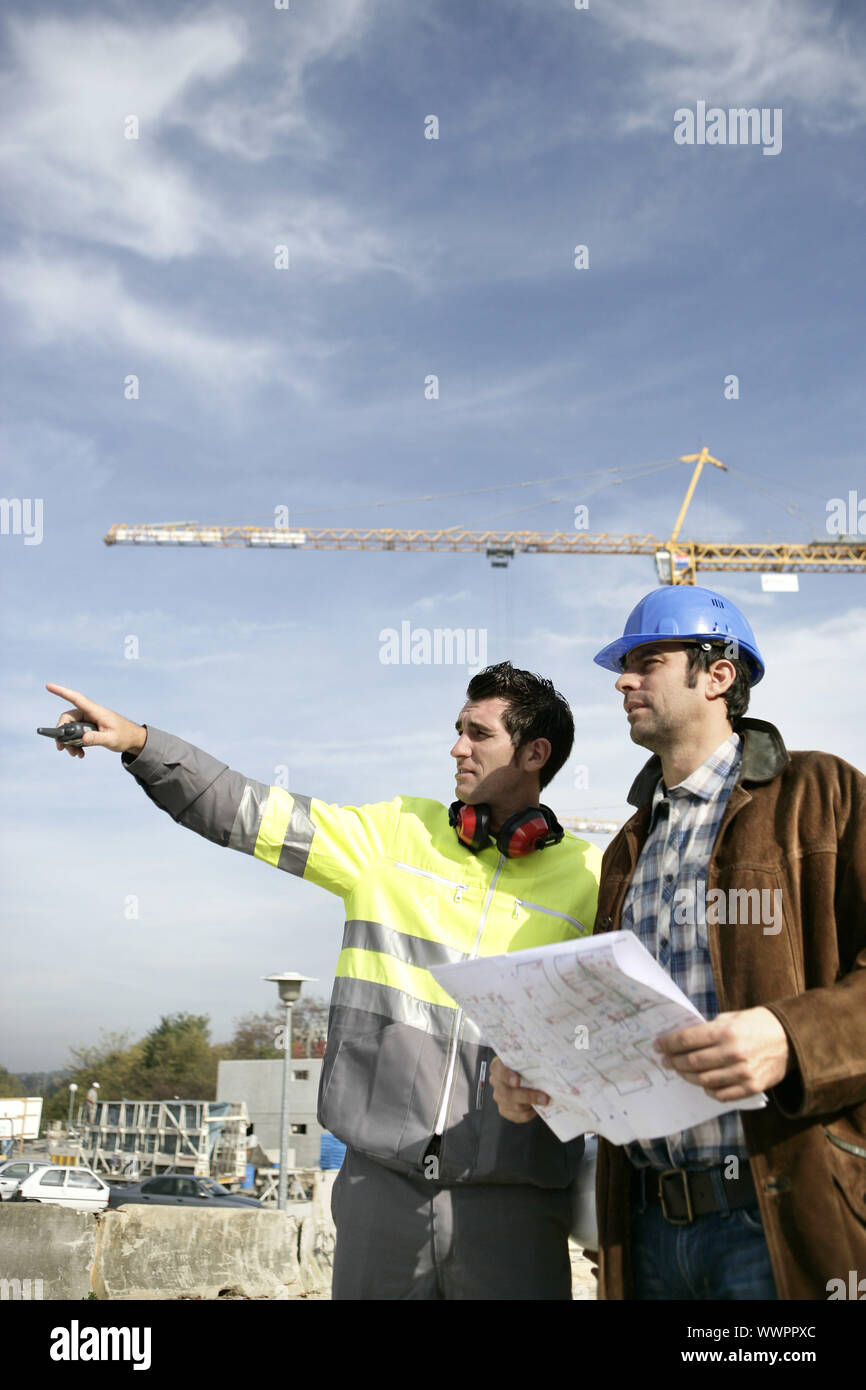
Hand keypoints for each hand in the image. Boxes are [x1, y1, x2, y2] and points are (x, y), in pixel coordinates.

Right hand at [44, 683, 147, 758]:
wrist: (133, 740)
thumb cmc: (125, 736)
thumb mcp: (111, 740)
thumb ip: (97, 739)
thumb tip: (83, 739)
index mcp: (95, 711)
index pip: (76, 698)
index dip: (62, 691)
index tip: (48, 686)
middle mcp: (90, 714)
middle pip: (68, 718)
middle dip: (62, 733)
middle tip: (61, 748)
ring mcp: (89, 721)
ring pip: (70, 728)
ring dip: (69, 742)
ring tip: (74, 754)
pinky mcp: (89, 728)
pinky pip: (76, 734)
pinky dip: (75, 744)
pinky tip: (79, 754)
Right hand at [489, 1056, 548, 1123]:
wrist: (523, 1076)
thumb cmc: (525, 1066)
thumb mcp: (526, 1059)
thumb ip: (531, 1060)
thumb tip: (546, 1062)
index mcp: (498, 1067)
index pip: (498, 1070)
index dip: (507, 1076)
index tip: (518, 1081)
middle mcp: (496, 1083)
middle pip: (507, 1093)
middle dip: (528, 1096)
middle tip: (544, 1097)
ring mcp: (499, 1098)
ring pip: (514, 1106)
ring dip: (532, 1104)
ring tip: (545, 1100)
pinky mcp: (505, 1110)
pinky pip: (518, 1116)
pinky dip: (529, 1113)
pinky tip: (537, 1107)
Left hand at [653, 1007, 791, 1100]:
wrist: (792, 1039)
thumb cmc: (758, 1024)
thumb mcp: (733, 1017)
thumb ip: (710, 1029)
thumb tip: (685, 1039)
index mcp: (727, 1031)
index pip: (688, 1039)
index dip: (669, 1043)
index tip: (658, 1046)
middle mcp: (733, 1053)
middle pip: (692, 1062)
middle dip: (674, 1061)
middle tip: (665, 1060)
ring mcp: (743, 1073)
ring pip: (704, 1080)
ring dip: (687, 1077)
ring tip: (681, 1071)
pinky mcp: (751, 1087)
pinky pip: (721, 1094)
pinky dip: (708, 1090)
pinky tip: (703, 1083)